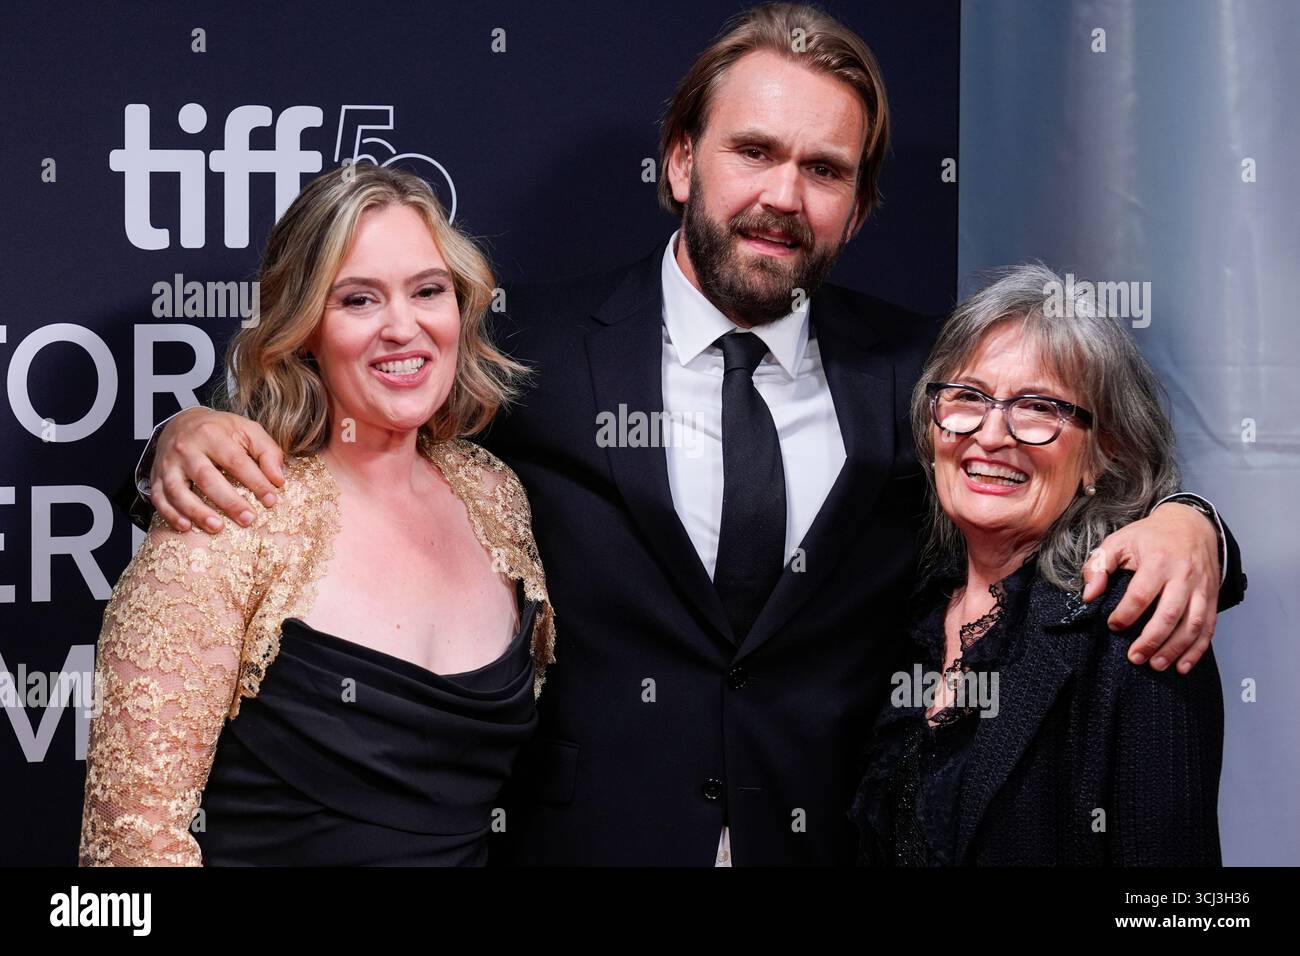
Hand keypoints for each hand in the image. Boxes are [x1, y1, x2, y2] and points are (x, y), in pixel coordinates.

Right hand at [150, 407, 284, 532]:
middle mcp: (186, 448)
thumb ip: (267, 451)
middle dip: (228, 501)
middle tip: (248, 519)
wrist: (182, 423)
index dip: (255, 481)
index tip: (271, 500)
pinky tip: (186, 527)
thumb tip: (279, 479)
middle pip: (206, 477)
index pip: (236, 460)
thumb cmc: (221, 431)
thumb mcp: (248, 430)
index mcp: (212, 433)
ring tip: (217, 527)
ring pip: (178, 490)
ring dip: (197, 511)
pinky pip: (159, 498)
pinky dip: (171, 514)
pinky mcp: (157, 477)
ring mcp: (168, 463)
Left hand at [1081, 502, 1220, 674]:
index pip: (1140, 594)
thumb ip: (1099, 565)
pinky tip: (1182, 665)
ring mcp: (1201, 588)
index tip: (1113, 625)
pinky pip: (1208, 627)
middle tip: (1134, 657)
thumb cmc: (1150, 536)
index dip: (1125, 614)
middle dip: (1151, 640)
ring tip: (1156, 665)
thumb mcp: (1118, 541)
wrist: (1192, 524)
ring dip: (1175, 649)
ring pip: (1192, 625)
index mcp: (1158, 560)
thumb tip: (1089, 595)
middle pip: (1169, 614)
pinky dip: (1197, 649)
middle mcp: (1184, 575)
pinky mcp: (1212, 597)